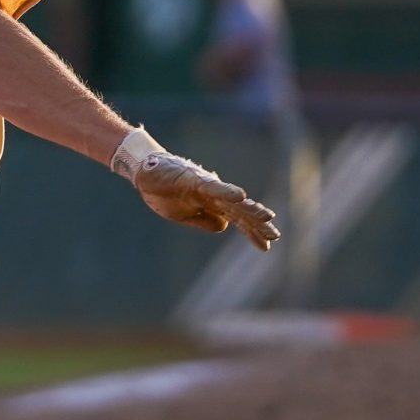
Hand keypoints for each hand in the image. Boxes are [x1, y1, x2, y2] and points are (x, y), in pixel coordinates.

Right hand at [125, 146, 279, 250]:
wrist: (144, 172)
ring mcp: (206, 187)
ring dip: (249, 208)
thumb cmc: (163, 191)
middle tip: (274, 235)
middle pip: (240, 211)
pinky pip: (214, 187)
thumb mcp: (183, 215)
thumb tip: (225, 226)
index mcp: (211, 206)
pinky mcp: (195, 180)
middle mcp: (214, 196)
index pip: (237, 220)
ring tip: (267, 217)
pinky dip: (227, 192)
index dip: (252, 232)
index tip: (266, 247)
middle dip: (257, 224)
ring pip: (232, 200)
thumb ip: (204, 220)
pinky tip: (241, 197)